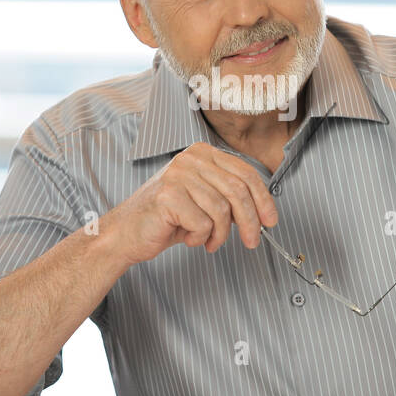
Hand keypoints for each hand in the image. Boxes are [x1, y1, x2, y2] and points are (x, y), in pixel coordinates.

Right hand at [104, 143, 278, 266]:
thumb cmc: (164, 219)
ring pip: (221, 210)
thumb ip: (228, 195)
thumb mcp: (202, 200)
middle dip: (250, 221)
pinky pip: (203, 223)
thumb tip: (263, 210)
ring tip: (207, 242)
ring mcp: (178, 175)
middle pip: (238, 191)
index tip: (271, 220)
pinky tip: (187, 237)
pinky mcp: (168, 196)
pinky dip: (200, 237)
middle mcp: (190, 159)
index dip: (264, 199)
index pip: (245, 173)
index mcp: (201, 153)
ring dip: (219, 235)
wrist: (124, 234)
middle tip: (252, 242)